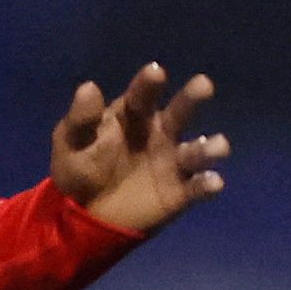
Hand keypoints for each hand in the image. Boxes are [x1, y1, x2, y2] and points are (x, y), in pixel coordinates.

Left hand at [50, 63, 228, 234]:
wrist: (83, 217)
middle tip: (204, 85)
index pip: (142, 96)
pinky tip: (213, 182)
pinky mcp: (179, 193)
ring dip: (207, 147)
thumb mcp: (71, 142)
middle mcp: (158, 133)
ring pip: (195, 151)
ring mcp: (172, 163)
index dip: (149, 83)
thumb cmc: (78, 170)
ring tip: (219, 146)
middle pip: (179, 114)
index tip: (156, 72)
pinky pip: (197, 187)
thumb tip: (89, 86)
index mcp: (132, 115)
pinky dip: (207, 184)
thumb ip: (81, 118)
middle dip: (191, 99)